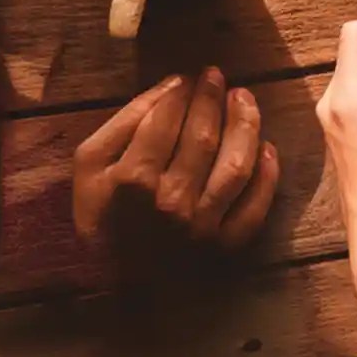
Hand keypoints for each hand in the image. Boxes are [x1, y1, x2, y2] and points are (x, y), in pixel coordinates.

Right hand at [72, 69, 279, 249]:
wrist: (112, 279)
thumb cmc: (101, 213)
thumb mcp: (90, 163)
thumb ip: (126, 120)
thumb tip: (171, 85)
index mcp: (134, 180)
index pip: (166, 119)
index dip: (181, 92)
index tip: (188, 77)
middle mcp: (172, 203)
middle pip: (203, 137)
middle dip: (211, 99)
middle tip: (216, 76)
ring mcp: (202, 227)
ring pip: (236, 165)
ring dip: (245, 125)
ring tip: (243, 99)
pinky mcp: (225, 246)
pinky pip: (255, 207)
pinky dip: (267, 175)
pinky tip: (267, 146)